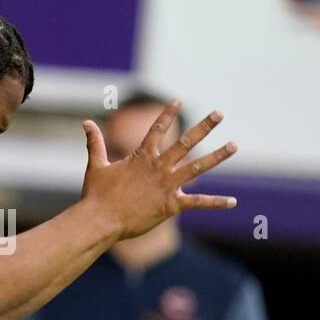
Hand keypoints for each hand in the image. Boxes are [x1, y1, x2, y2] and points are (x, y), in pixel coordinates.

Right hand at [80, 101, 237, 240]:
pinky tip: (233, 202)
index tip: (177, 100)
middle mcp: (158, 167)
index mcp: (141, 157)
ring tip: (234, 145)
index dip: (167, 114)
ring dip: (217, 156)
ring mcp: (167, 186)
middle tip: (219, 113)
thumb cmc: (96, 195)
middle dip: (204, 127)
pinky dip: (216, 202)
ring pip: (198, 167)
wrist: (101, 219)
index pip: (156, 130)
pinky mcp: (171, 205)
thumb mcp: (96, 165)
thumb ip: (95, 143)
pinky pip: (198, 203)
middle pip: (185, 142)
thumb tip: (86, 122)